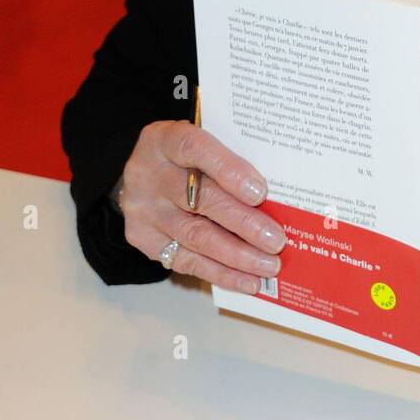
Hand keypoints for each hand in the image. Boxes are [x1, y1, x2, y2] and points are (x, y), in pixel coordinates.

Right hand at [120, 120, 286, 294]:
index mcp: (166, 139)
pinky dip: (220, 272)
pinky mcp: (143, 239)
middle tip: (276, 241)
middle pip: (201, 200)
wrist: (142, 174)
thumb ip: (230, 159)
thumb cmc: (185, 157)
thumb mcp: (202, 142)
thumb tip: (275, 196)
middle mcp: (149, 173)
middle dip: (244, 223)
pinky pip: (186, 261)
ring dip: (237, 255)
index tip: (260, 191)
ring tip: (268, 266)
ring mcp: (143, 209)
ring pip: (195, 236)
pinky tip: (247, 280)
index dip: (229, 170)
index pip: (196, 149)